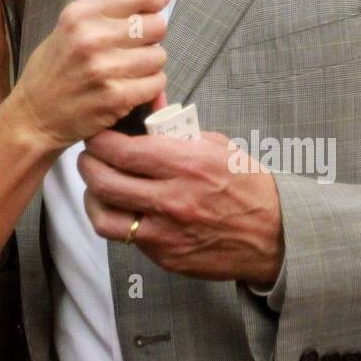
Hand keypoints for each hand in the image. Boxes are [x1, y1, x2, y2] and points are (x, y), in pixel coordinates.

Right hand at [10, 0, 169, 149]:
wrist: (33, 116)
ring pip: (159, 56)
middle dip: (151, 36)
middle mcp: (92, 37)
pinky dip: (149, 87)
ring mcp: (105, 68)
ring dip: (150, 65)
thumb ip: (105, 15)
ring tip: (128, 71)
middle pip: (156, 26)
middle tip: (135, 47)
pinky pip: (156, 84)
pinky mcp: (116, 97)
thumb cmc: (52, 72)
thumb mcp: (67, 29)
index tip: (158, 3)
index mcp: (80, 14)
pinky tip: (129, 88)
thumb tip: (154, 0)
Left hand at [78, 125, 283, 283]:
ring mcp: (166, 232)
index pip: (120, 150)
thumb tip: (148, 105)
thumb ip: (176, 128)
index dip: (98, 140)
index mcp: (186, 164)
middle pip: (103, 181)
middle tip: (89, 157)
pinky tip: (120, 208)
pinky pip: (124, 238)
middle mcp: (172, 199)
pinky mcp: (165, 256)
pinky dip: (115, 220)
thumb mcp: (215, 145)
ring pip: (103, 216)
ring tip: (98, 185)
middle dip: (87, 165)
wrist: (273, 234)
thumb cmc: (245, 185)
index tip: (96, 135)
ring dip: (92, 197)